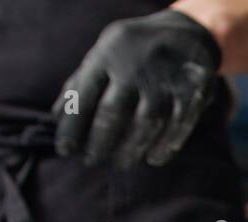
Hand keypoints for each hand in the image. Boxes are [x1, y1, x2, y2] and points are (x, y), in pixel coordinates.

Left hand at [53, 9, 220, 167]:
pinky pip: (177, 126)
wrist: (189, 32)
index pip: (83, 94)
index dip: (72, 126)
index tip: (65, 150)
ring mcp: (166, 78)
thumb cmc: (135, 51)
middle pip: (113, 112)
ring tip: (121, 163)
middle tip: (92, 161)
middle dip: (100, 143)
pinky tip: (153, 158)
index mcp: (109, 54)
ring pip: (145, 123)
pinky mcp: (192, 90)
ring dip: (131, 150)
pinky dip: (164, 146)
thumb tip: (55, 119)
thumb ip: (81, 83)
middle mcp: (136, 65)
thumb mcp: (105, 54)